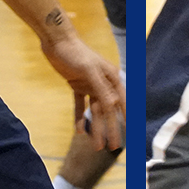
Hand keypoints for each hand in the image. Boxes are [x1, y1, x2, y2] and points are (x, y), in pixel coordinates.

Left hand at [41, 27, 124, 149]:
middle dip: (111, 129)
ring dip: (95, 128)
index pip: (121, 103)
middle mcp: (103, 83)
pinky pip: (80, 105)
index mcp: (111, 78)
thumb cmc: (75, 52)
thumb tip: (113, 106)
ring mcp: (90, 84)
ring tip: (96, 146)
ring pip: (95, 111)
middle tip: (113, 147)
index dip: (127, 119)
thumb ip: (101, 88)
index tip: (132, 135)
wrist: (56, 41)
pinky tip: (79, 131)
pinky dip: (80, 117)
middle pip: (108, 111)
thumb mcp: (89, 70)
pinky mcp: (77, 85)